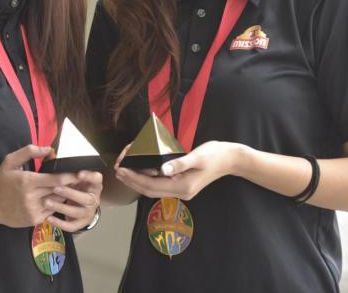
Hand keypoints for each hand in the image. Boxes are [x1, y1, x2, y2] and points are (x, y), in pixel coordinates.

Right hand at [0, 144, 77, 227]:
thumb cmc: (1, 181)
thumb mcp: (10, 161)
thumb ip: (29, 151)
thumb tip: (49, 149)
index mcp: (27, 181)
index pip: (55, 179)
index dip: (69, 176)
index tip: (79, 172)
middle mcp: (32, 197)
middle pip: (58, 191)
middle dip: (70, 185)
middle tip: (79, 179)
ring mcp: (33, 210)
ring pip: (57, 202)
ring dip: (64, 195)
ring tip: (72, 188)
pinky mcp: (34, 220)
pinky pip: (51, 211)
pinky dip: (55, 204)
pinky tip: (58, 198)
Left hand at [44, 169, 102, 231]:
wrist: (83, 205)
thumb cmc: (76, 187)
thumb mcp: (76, 178)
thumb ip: (69, 171)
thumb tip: (50, 156)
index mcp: (94, 185)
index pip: (97, 179)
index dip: (89, 177)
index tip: (78, 173)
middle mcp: (94, 199)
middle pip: (86, 198)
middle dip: (70, 193)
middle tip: (56, 188)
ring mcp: (89, 213)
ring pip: (77, 212)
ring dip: (61, 207)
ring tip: (47, 202)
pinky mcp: (82, 223)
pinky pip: (72, 226)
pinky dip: (60, 223)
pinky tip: (49, 218)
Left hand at [114, 141, 239, 200]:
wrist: (230, 159)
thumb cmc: (215, 155)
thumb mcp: (198, 157)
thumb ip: (180, 163)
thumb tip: (162, 169)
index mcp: (183, 187)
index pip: (152, 185)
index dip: (135, 179)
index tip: (121, 170)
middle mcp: (181, 192)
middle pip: (150, 190)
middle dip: (132, 181)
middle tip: (117, 171)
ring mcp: (182, 189)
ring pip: (154, 188)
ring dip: (138, 181)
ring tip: (124, 171)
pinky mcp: (182, 184)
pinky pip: (160, 184)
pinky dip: (148, 178)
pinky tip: (141, 170)